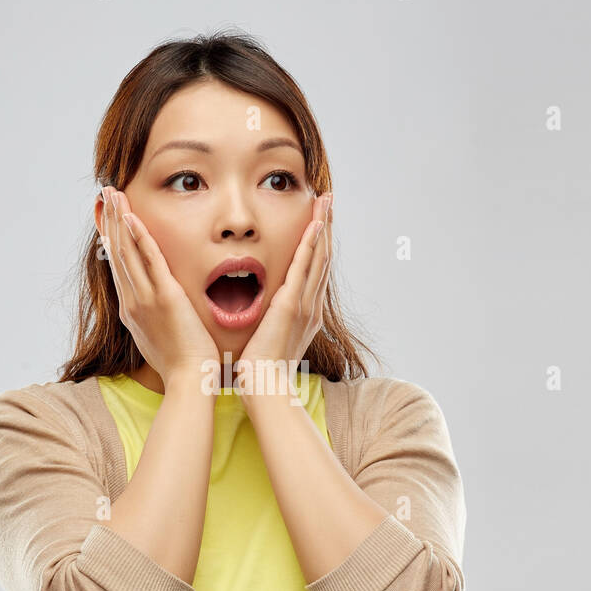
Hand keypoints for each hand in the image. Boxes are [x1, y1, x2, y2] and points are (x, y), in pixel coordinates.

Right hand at [98, 187, 218, 388]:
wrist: (189, 381)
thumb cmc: (181, 365)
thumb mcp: (161, 339)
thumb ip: (157, 322)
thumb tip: (159, 316)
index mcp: (132, 310)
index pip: (118, 267)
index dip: (112, 239)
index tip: (108, 218)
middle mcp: (133, 301)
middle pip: (117, 253)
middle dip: (111, 220)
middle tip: (105, 193)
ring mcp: (145, 299)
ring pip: (128, 251)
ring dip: (121, 219)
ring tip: (113, 193)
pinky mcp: (164, 298)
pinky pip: (150, 261)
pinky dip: (140, 238)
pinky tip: (133, 218)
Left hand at [236, 192, 332, 387]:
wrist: (266, 388)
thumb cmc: (263, 372)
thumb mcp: (270, 343)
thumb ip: (269, 327)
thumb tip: (262, 321)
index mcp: (306, 315)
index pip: (314, 272)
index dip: (318, 245)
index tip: (319, 223)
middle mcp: (311, 307)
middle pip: (322, 258)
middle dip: (325, 227)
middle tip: (328, 201)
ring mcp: (304, 305)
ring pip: (317, 257)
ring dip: (322, 227)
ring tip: (325, 202)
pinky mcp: (291, 306)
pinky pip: (303, 268)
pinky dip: (310, 245)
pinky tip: (314, 225)